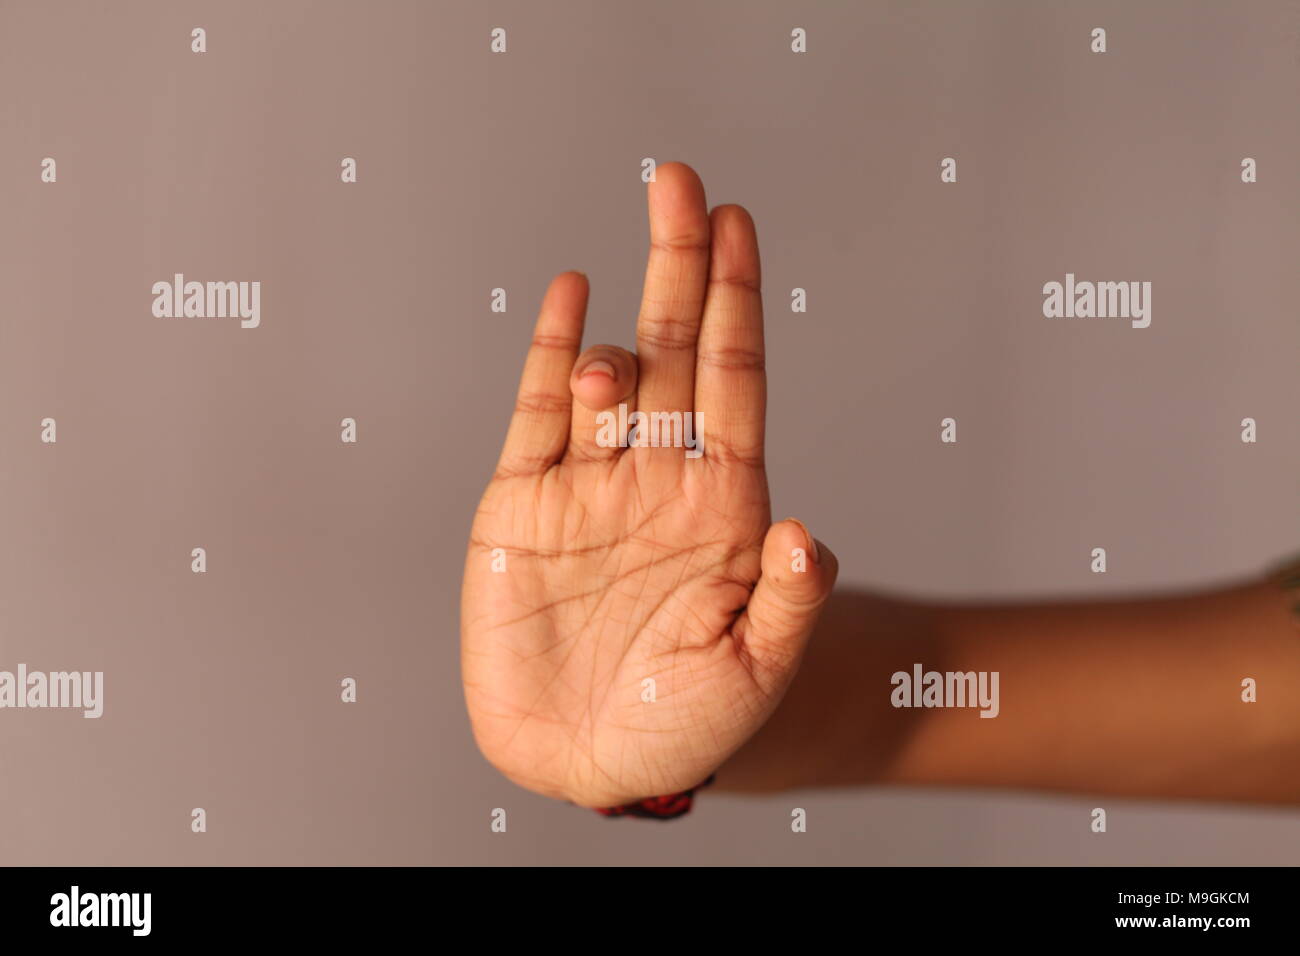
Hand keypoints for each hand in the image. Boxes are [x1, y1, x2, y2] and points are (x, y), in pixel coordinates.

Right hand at [461, 163, 838, 806]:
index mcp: (724, 501)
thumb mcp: (757, 671)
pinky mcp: (522, 504)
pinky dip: (548, 356)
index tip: (739, 226)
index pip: (735, 379)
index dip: (739, 301)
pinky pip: (535, 415)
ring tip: (626, 313)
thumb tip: (809, 534)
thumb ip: (788, 600)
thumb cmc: (683, 725)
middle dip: (681, 267)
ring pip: (608, 377)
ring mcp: (589, 483)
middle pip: (675, 349)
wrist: (583, 761)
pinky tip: (568, 300)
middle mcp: (658, 474)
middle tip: (682, 182)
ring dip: (619, 332)